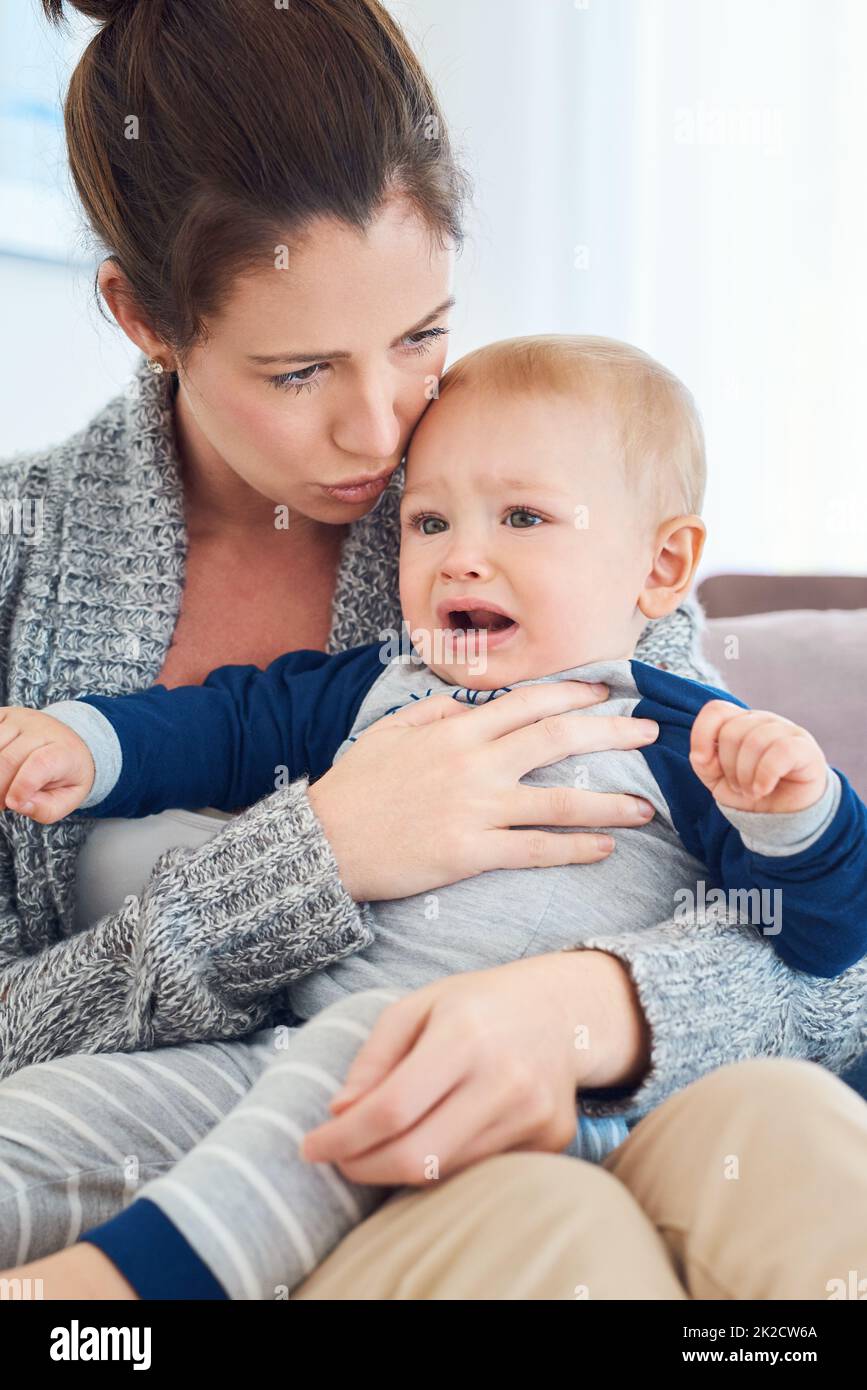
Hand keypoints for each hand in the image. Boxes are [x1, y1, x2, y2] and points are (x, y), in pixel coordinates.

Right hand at [0, 707, 94, 822]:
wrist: (70, 740)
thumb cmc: (66, 774)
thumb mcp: (68, 798)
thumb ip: (46, 808)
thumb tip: (19, 805)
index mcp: (65, 751)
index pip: (41, 763)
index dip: (22, 785)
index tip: (11, 803)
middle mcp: (42, 729)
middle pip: (8, 759)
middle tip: (0, 804)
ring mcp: (20, 720)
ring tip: (0, 788)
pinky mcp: (3, 715)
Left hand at [299, 951, 649, 1184]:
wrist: (563, 1012)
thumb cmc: (478, 1005)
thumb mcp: (417, 1007)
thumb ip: (374, 1058)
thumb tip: (340, 1113)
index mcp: (465, 1035)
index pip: (392, 1108)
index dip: (342, 1137)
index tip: (310, 1147)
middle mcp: (506, 1079)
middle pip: (416, 1156)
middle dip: (362, 1167)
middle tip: (338, 1159)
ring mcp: (535, 1115)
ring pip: (445, 1173)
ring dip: (399, 1169)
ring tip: (380, 1146)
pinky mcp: (552, 1141)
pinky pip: (478, 1172)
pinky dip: (442, 1166)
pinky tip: (433, 1140)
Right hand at [308, 680, 658, 900]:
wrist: (323, 842)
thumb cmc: (354, 787)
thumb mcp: (389, 732)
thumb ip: (432, 712)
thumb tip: (465, 705)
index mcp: (457, 730)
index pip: (529, 702)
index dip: (575, 694)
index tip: (609, 692)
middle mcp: (475, 763)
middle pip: (558, 738)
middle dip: (611, 732)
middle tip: (650, 733)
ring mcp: (476, 808)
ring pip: (558, 799)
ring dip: (609, 801)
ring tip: (646, 806)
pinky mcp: (471, 852)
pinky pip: (535, 848)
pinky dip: (574, 847)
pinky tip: (605, 848)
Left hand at [689, 700, 827, 813]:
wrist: (787, 815)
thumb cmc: (752, 791)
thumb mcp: (718, 780)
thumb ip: (704, 764)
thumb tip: (702, 754)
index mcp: (740, 722)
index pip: (716, 710)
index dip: (701, 734)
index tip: (703, 762)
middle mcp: (763, 721)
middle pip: (732, 732)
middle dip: (728, 768)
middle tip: (739, 787)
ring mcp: (787, 730)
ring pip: (755, 742)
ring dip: (746, 776)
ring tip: (752, 792)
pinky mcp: (806, 748)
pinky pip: (781, 751)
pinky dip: (765, 776)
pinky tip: (763, 789)